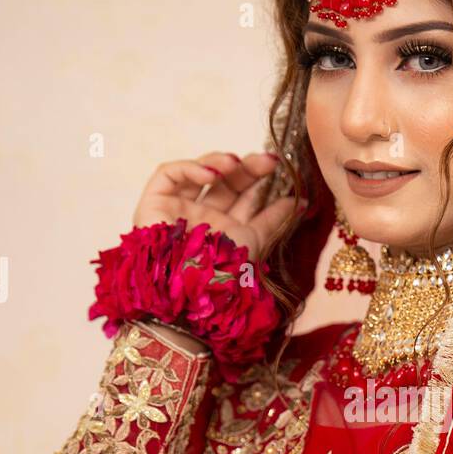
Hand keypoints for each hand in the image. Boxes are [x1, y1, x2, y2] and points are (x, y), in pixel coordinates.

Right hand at [132, 149, 305, 262]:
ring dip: (220, 162)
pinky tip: (212, 173)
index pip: (244, 199)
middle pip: (225, 184)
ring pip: (198, 174)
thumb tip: (300, 201)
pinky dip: (190, 168)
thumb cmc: (221, 274)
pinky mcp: (152, 205)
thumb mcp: (255, 243)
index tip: (281, 169)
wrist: (189, 292)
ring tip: (236, 162)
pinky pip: (169, 175)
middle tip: (267, 161)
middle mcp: (201, 222)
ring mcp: (176, 212)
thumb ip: (274, 220)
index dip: (260, 182)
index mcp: (225, 234)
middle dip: (246, 169)